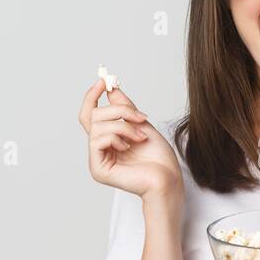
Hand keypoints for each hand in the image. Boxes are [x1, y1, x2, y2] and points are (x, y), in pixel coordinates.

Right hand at [78, 77, 182, 197]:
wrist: (169, 179)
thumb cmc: (159, 158)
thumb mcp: (141, 124)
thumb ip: (124, 108)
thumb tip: (111, 88)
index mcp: (108, 139)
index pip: (90, 114)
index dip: (93, 96)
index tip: (104, 81)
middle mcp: (99, 149)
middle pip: (94, 115)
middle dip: (119, 111)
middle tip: (140, 117)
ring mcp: (97, 159)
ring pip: (98, 126)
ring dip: (124, 126)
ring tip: (141, 137)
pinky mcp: (98, 169)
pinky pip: (98, 140)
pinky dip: (117, 138)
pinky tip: (129, 148)